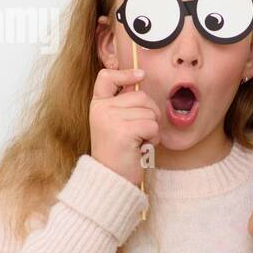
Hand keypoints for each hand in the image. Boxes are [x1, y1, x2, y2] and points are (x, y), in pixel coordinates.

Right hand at [89, 68, 160, 184]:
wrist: (111, 179)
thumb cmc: (120, 153)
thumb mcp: (117, 124)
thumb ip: (124, 104)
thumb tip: (141, 79)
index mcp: (98, 105)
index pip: (106, 77)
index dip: (125, 73)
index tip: (141, 75)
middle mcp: (101, 108)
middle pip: (142, 96)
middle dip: (150, 114)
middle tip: (139, 134)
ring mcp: (110, 118)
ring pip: (150, 111)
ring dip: (152, 129)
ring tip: (138, 142)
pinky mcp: (123, 130)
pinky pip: (152, 125)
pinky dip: (153, 138)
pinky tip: (141, 148)